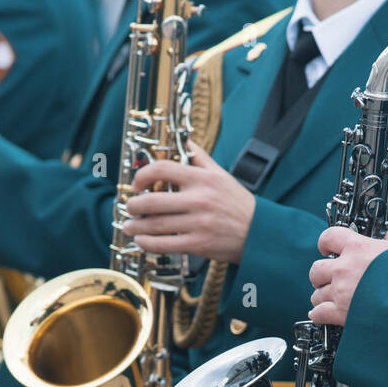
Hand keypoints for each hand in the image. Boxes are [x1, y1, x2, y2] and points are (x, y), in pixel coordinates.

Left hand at [122, 143, 254, 263]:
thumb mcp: (221, 175)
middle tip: (129, 208)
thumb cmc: (237, 203)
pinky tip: (141, 240)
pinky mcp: (198, 244)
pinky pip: (165, 244)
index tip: (137, 184)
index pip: (162, 169)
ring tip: (129, 225)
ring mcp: (198, 223)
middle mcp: (199, 200)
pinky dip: (147, 243)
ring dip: (136, 226)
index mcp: (202, 179)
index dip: (142, 175)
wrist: (259, 232)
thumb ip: (200, 158)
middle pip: (153, 201)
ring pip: (156, 225)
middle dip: (134, 206)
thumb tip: (184, 142)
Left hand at [307, 225, 387, 326]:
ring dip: (322, 297)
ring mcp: (340, 291)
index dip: (324, 243)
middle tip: (328, 279)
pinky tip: (323, 314)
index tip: (326, 248)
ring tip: (331, 299)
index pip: (329, 237)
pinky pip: (318, 313)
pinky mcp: (340, 312)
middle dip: (320, 275)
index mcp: (357, 248)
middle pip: (316, 270)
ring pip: (316, 294)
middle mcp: (344, 269)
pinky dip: (319, 315)